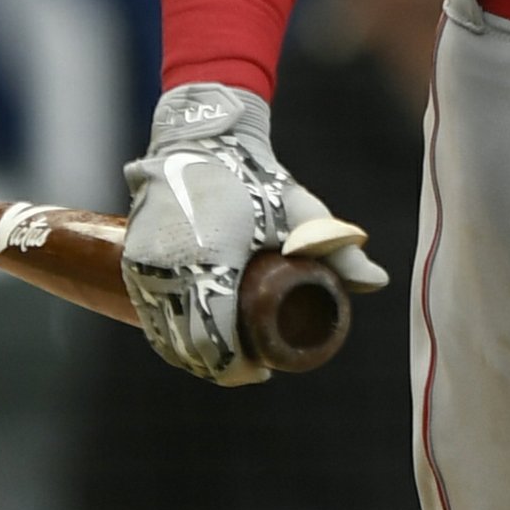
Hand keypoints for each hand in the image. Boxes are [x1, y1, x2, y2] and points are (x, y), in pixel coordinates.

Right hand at [121, 84, 386, 384]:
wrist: (199, 138)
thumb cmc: (252, 176)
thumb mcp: (298, 209)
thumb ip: (335, 247)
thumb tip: (376, 281)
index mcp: (210, 259)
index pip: (214, 338)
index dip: (237, 366)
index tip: (262, 371)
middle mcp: (168, 267)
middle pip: (188, 345)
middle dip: (219, 365)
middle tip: (251, 368)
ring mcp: (144, 266)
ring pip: (164, 335)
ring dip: (193, 354)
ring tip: (226, 358)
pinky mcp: (132, 261)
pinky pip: (149, 315)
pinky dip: (171, 335)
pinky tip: (194, 341)